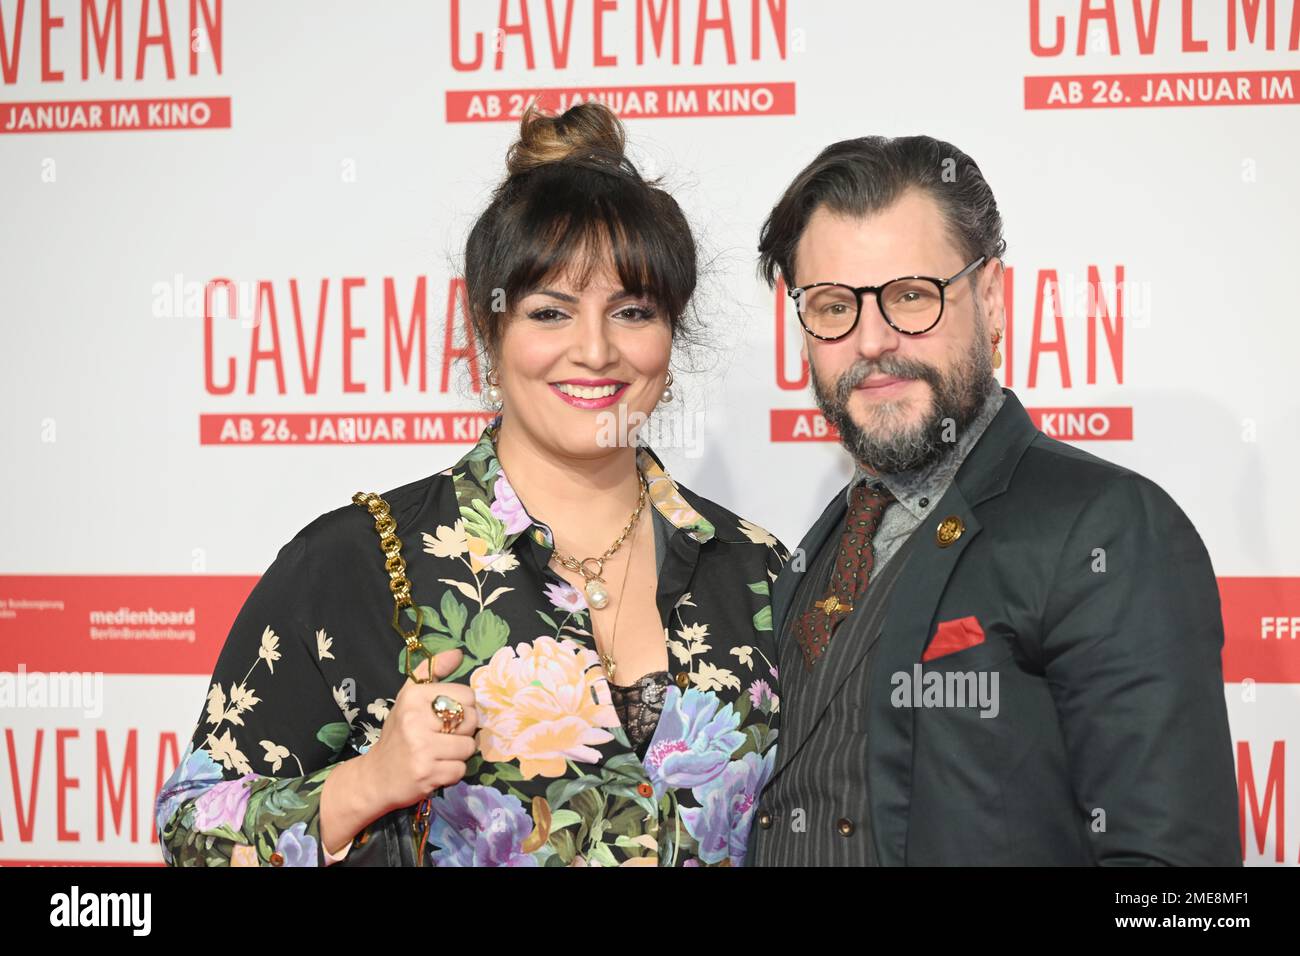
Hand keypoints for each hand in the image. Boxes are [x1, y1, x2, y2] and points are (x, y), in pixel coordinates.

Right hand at [358, 648, 478, 814]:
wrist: (375, 776)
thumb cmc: (398, 733)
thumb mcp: (409, 697)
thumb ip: (432, 671)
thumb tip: (458, 653)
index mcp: (414, 696)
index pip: (467, 696)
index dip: (464, 708)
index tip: (446, 717)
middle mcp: (415, 719)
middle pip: (471, 720)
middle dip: (463, 732)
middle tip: (443, 738)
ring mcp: (421, 747)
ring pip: (468, 747)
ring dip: (458, 754)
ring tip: (439, 754)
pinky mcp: (426, 773)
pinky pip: (460, 770)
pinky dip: (452, 772)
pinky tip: (435, 768)